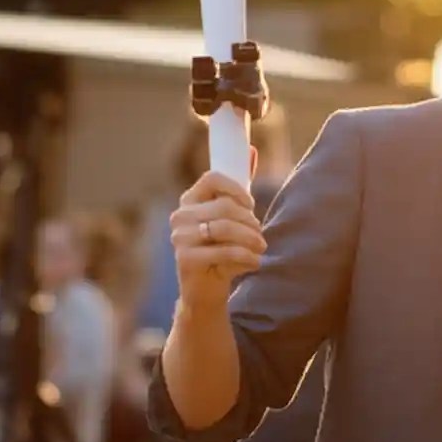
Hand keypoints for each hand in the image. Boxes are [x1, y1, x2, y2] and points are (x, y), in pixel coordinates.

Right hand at [171, 169, 266, 311]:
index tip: (251, 206)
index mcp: (189, 200)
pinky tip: (254, 263)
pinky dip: (246, 257)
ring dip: (252, 240)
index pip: (212, 178)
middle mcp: (180, 216)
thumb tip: (252, 150)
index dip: (238, 190)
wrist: (205, 291)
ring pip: (226, 228)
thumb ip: (239, 187)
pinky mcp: (185, 259)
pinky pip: (225, 251)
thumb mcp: (231, 219)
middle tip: (260, 236)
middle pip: (225, 206)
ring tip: (261, 249)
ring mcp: (180, 237)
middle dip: (250, 222)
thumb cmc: (221, 250)